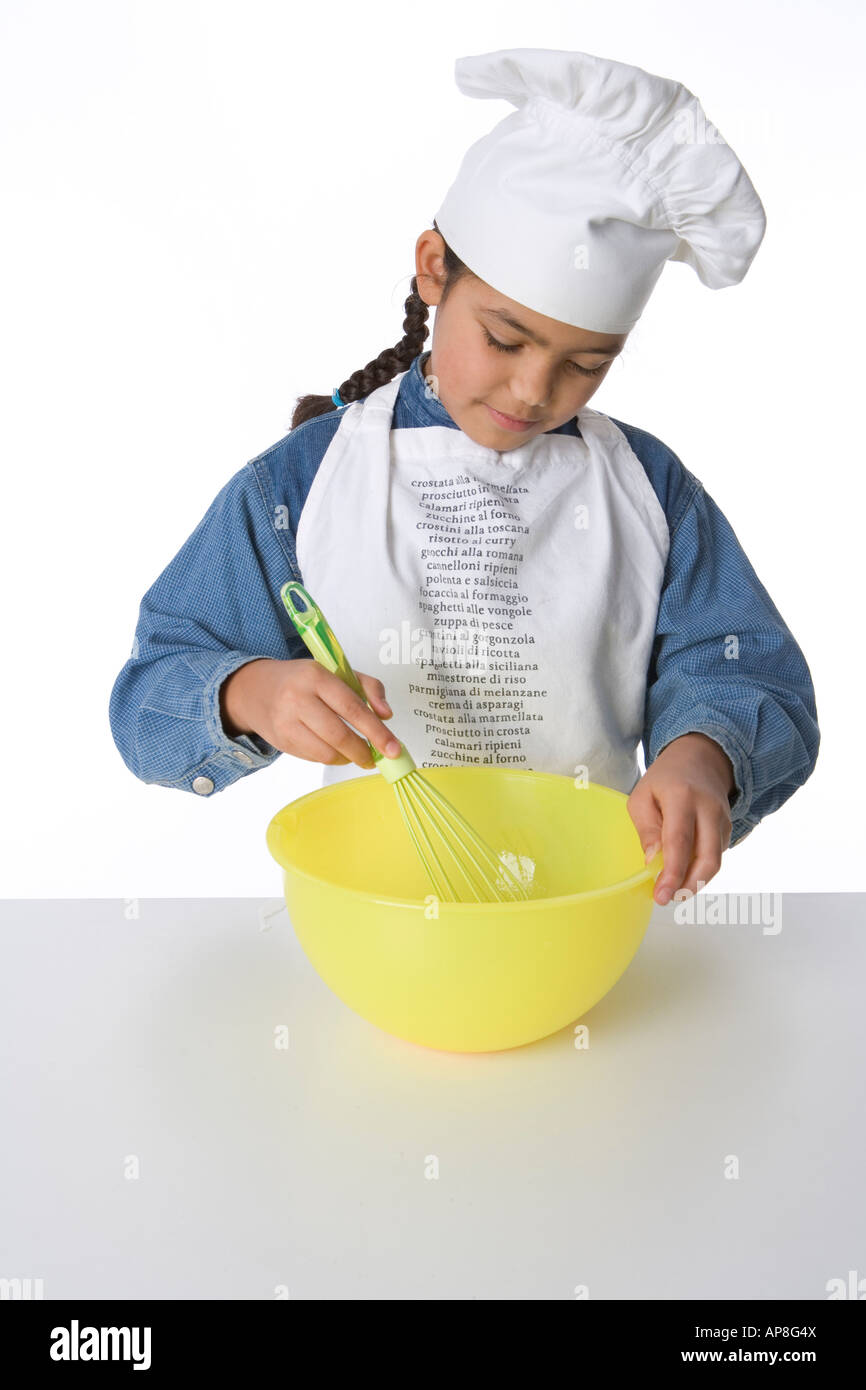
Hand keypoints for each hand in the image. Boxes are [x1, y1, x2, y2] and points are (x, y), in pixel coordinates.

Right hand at [219, 658, 400, 768]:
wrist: (255, 689)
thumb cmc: (303, 680)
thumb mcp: (337, 672)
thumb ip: (368, 688)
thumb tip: (387, 715)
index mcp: (316, 676)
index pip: (352, 708)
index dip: (376, 732)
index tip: (393, 748)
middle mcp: (298, 698)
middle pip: (339, 735)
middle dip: (364, 752)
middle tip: (377, 758)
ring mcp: (286, 722)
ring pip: (326, 752)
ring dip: (348, 758)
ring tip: (357, 754)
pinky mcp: (281, 741)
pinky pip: (313, 758)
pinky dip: (331, 758)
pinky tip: (335, 750)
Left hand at [626, 732, 734, 905]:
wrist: (700, 758)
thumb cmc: (665, 780)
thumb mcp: (642, 796)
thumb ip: (646, 829)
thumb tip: (653, 863)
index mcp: (683, 797)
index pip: (680, 842)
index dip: (672, 873)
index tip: (661, 896)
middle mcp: (709, 809)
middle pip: (707, 858)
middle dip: (688, 886)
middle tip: (668, 899)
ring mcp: (723, 819)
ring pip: (715, 861)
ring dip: (695, 882)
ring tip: (673, 891)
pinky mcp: (729, 829)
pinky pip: (716, 855)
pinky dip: (700, 870)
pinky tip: (685, 874)